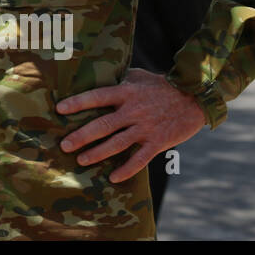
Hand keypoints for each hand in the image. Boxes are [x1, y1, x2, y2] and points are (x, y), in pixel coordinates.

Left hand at [56, 68, 206, 181]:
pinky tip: (113, 178)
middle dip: (82, 136)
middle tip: (64, 145)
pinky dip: (126, 169)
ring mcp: (145, 127)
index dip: (78, 103)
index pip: (97, 96)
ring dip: (98, 153)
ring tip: (81, 160)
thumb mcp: (139, 76)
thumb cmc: (162, 85)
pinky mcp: (158, 142)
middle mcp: (133, 110)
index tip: (59, 109)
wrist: (195, 97)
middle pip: (103, 125)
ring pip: (117, 143)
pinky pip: (140, 159)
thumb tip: (99, 77)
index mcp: (126, 92)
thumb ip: (119, 79)